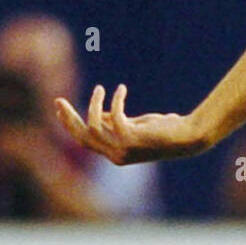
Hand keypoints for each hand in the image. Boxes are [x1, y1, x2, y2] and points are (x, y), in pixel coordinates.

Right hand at [54, 84, 203, 162]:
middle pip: (82, 137)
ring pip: (93, 126)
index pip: (85, 141)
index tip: (61, 106)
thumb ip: (115, 123)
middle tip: (59, 99)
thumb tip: (99, 114)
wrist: (186, 137)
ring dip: (93, 105)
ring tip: (100, 88)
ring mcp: (123, 148)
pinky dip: (116, 100)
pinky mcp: (131, 138)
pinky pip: (114, 115)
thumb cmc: (163, 132)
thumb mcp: (134, 127)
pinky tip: (121, 88)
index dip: (70, 124)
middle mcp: (116, 156)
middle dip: (68, 118)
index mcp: (115, 155)